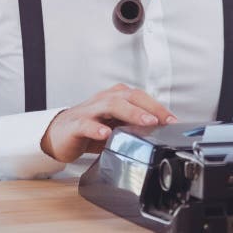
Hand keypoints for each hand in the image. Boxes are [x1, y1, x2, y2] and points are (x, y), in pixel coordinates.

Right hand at [40, 83, 177, 162]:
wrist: (59, 135)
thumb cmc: (91, 129)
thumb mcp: (116, 127)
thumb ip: (134, 126)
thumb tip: (160, 132)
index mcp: (116, 98)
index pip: (140, 97)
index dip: (158, 107)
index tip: (173, 120)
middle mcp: (104, 100)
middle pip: (129, 96)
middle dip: (148, 107)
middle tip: (163, 120)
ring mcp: (90, 111)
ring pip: (111, 105)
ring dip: (131, 113)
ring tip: (145, 123)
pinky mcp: (76, 125)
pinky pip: (87, 124)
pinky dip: (97, 128)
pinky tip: (106, 134)